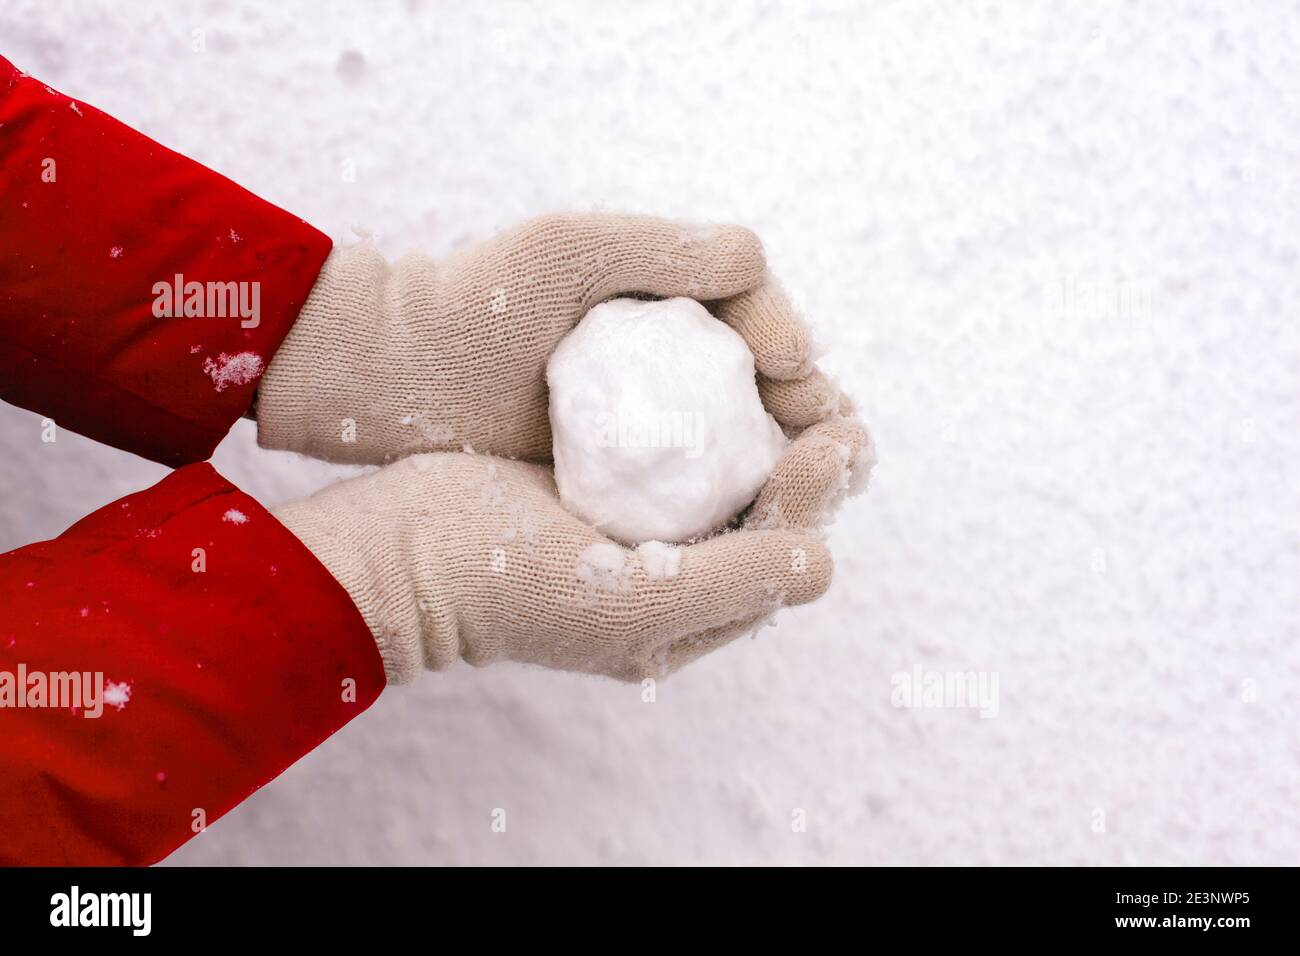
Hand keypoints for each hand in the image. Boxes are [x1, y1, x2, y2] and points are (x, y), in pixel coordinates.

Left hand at [256, 212, 849, 465]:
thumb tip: (765, 276)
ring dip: (781, 466)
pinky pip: (687, 492)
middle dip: (808, 416)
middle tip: (837, 446)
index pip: (758, 319)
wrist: (391, 375)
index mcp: (666, 301)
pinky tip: (750, 523)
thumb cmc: (474, 301)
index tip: (798, 369)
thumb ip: (673, 247)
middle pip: (762, 389)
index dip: (791, 345)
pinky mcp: (616, 479)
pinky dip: (725, 505)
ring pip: (736, 446)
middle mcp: (664, 362)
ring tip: (811, 488)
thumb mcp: (572, 251)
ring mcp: (642, 424)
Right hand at [273, 429, 869, 682]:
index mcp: (687, 614)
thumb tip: (827, 561)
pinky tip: (722, 364)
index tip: (839, 439)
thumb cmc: (513, 587)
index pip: (779, 555)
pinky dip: (703, 408)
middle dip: (807, 459)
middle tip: (839, 401)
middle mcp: (673, 572)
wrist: (406, 551)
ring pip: (724, 470)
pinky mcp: (603, 478)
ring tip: (797, 374)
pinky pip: (672, 442)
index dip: (816, 499)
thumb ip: (736, 584)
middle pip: (762, 510)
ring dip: (763, 426)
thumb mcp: (634, 604)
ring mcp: (637, 523)